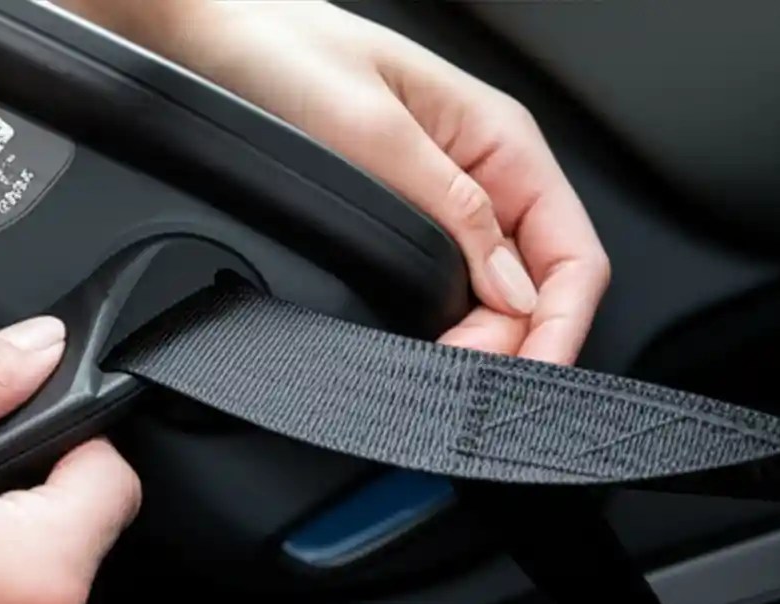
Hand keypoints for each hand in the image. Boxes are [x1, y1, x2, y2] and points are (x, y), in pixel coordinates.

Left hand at [83, 0, 610, 363]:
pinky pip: (447, 287)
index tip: (521, 378)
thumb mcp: (371, 129)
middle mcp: (483, 174)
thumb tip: (512, 288)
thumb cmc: (285, 50)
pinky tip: (424, 352)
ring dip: (480, 347)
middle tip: (459, 390)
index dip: (558, 327)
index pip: (572, 255)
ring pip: (495, 297)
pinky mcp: (402, 220)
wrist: (208, 36)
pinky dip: (446, 330)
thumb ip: (451, 208)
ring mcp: (444, 202)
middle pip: (537, 289)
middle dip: (513, 349)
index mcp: (500, 141)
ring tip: (439, 380)